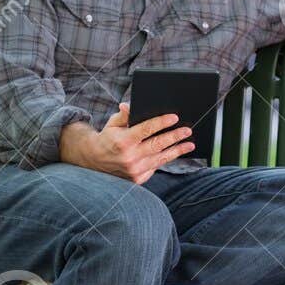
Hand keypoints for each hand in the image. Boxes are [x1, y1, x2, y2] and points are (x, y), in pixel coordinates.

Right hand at [64, 102, 196, 183]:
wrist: (95, 161)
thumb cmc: (107, 139)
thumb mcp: (113, 124)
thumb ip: (124, 115)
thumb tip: (130, 105)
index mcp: (123, 141)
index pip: (146, 130)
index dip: (161, 123)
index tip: (174, 117)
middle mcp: (130, 157)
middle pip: (158, 145)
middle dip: (175, 136)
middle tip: (187, 130)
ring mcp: (134, 170)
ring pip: (161, 159)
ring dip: (177, 151)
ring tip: (189, 144)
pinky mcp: (138, 179)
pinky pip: (156, 167)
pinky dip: (165, 159)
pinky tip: (175, 153)